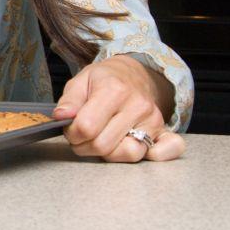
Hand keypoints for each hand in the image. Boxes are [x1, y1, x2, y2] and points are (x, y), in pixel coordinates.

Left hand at [53, 55, 185, 161]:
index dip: (72, 133)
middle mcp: (138, 105)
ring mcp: (153, 120)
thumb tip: (61, 117)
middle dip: (85, 146)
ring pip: (129, 154)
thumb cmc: (104, 79)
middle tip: (82, 137)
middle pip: (104, 145)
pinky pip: (168, 150)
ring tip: (101, 141)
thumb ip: (69, 101)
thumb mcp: (80, 81)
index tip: (70, 129)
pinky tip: (132, 147)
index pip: (87, 127)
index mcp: (114, 90)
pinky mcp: (163, 131)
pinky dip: (154, 156)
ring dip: (109, 154)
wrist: (134, 74)